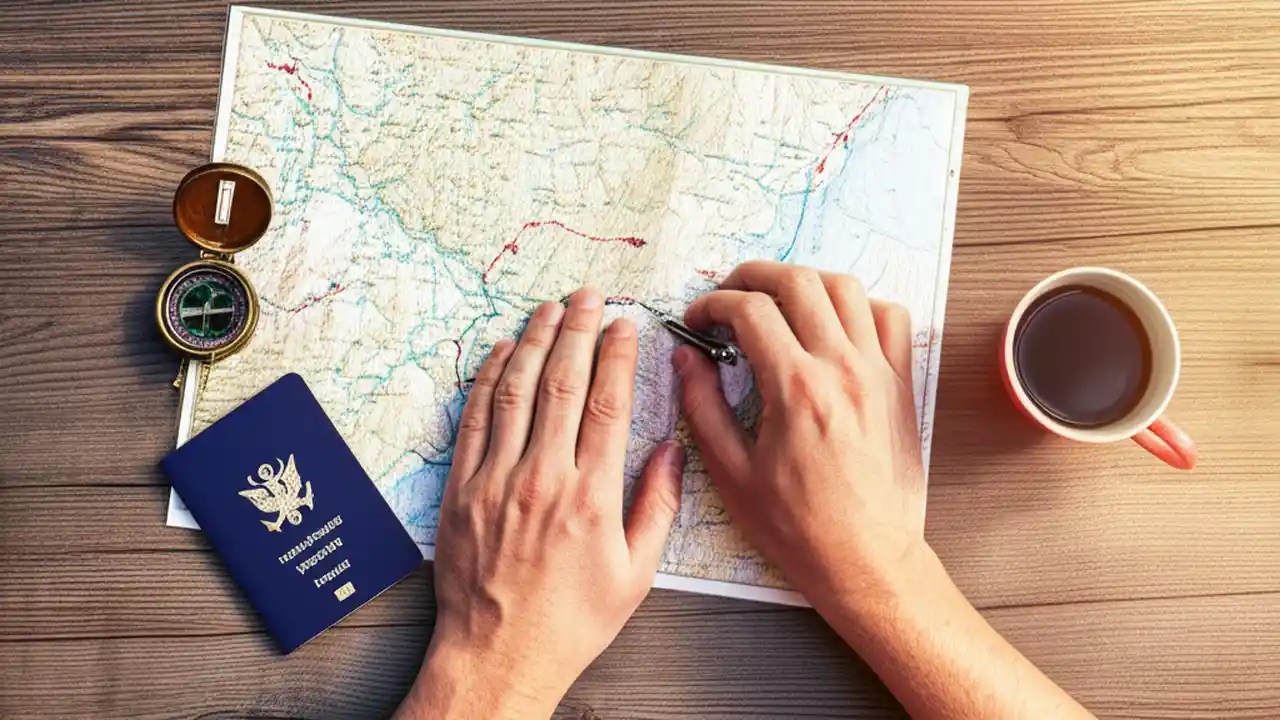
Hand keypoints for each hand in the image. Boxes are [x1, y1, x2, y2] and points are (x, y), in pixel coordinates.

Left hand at [396, 288, 683, 719]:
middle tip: (585, 295)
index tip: (623, 324)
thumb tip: (671, 448)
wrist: (499, 656)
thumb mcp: (636, 574)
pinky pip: (473, 419)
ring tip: (546, 309)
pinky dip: (486, 379)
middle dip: (575, 329)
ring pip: (513, 390)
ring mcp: (495, 480)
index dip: (615, 354)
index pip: (606, 402)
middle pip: (559, 382)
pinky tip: (499, 352)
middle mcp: (542, 478)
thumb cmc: (571, 621)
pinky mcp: (460, 489)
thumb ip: (657, 505)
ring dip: (531, 341)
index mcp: (591, 496)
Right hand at [675, 261, 926, 613]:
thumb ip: (703, 406)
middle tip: (729, 295)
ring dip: (806, 281)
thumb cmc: (799, 528)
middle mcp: (841, 369)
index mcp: (795, 389)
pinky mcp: (900, 385)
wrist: (865, 560)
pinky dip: (861, 305)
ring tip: (779, 300)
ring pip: (846, 288)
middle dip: (753, 276)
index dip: (713, 305)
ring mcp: (877, 372)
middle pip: (798, 281)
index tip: (698, 320)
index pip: (749, 310)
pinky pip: (891, 318)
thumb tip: (686, 359)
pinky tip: (835, 324)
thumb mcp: (732, 473)